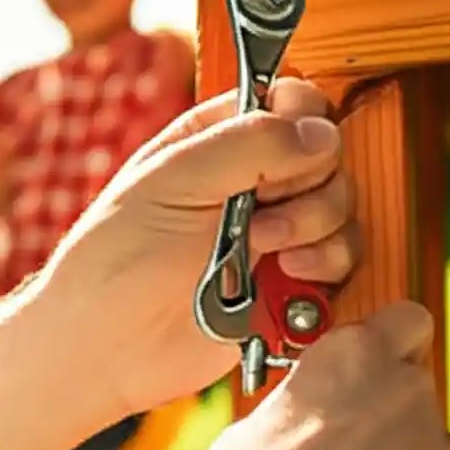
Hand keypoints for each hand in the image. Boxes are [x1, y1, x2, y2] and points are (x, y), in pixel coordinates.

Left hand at [43, 79, 353, 416]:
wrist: (110, 345)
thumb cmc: (116, 258)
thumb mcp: (175, 180)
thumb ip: (249, 145)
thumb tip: (320, 131)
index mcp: (216, 140)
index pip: (292, 104)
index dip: (304, 121)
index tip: (290, 149)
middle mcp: (251, 181)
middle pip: (328, 156)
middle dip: (308, 184)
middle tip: (262, 210)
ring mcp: (274, 232)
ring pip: (340, 209)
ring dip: (314, 227)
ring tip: (264, 249)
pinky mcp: (288, 282)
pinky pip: (340, 262)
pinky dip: (326, 268)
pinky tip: (285, 276)